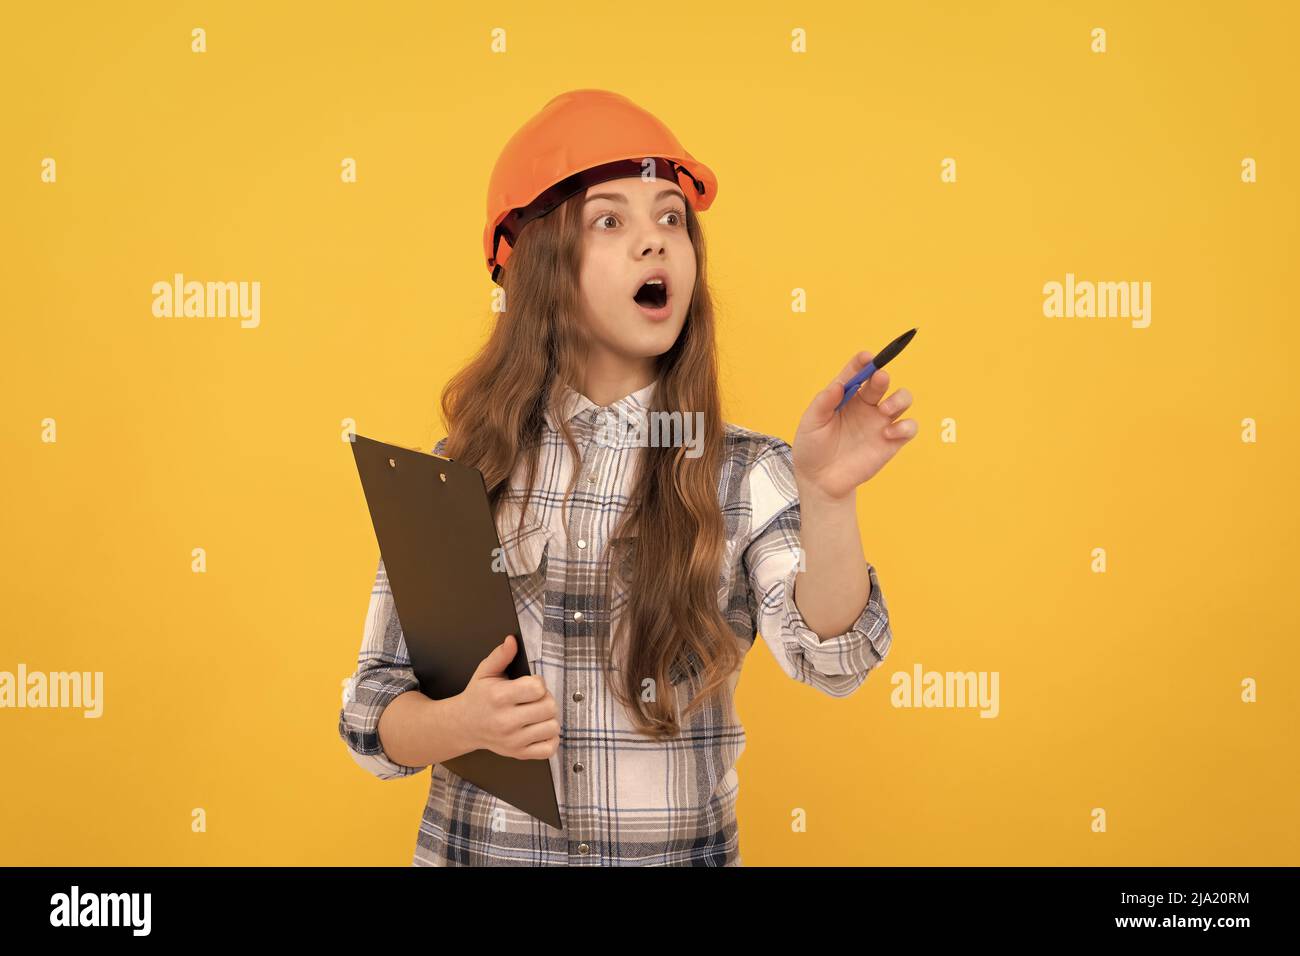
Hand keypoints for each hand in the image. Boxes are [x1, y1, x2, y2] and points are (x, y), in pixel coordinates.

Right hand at [457, 634, 559, 759]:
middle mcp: (506, 721)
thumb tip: (512, 640)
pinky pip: (549, 749)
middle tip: (534, 699)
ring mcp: (513, 741)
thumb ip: (500, 655)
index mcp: (499, 697)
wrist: (463, 726)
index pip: (537, 688)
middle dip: (546, 699)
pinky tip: (539, 729)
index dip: (538, 683)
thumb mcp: (485, 672)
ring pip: (553, 727)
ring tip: (536, 714)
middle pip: (549, 707)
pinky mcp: (518, 754)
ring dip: (549, 718)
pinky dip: (550, 738)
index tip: (529, 684)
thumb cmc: (478, 696)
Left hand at [792, 350, 916, 501]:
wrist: (819, 480)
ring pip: (903, 399)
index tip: (866, 357)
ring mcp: (880, 422)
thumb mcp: (811, 423)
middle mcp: (866, 405)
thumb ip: (823, 403)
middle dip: (882, 377)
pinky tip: (887, 434)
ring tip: (884, 410)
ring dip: (899, 399)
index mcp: (846, 395)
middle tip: (879, 379)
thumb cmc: (812, 448)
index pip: (858, 372)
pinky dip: (905, 427)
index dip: (863, 362)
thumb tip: (837, 386)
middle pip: (881, 382)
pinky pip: (909, 427)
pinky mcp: (892, 441)